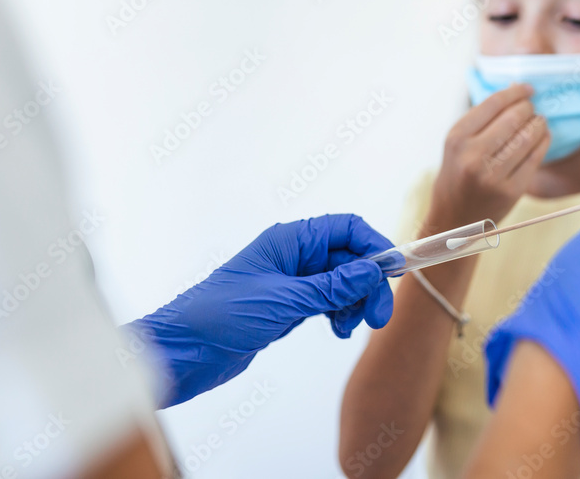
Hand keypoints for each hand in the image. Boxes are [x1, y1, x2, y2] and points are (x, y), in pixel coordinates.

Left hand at [125, 214, 393, 407]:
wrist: (184, 350)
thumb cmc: (221, 315)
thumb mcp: (284, 300)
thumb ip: (332, 286)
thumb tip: (373, 270)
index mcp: (290, 240)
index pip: (346, 228)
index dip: (374, 245)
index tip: (395, 271)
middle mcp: (294, 255)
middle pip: (349, 258)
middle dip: (368, 284)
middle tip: (377, 317)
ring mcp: (292, 281)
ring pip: (342, 282)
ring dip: (355, 302)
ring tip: (349, 328)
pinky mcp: (289, 306)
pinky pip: (328, 302)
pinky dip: (340, 314)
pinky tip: (338, 330)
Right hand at [427, 84, 549, 231]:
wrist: (453, 219)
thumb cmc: (457, 177)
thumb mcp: (456, 145)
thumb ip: (480, 122)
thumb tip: (514, 94)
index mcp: (457, 138)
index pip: (493, 104)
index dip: (515, 92)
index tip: (527, 88)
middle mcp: (473, 155)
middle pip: (513, 118)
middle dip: (528, 108)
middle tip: (532, 107)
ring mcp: (492, 175)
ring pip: (527, 137)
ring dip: (538, 124)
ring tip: (540, 121)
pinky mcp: (510, 191)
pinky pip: (534, 159)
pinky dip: (543, 142)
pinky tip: (544, 136)